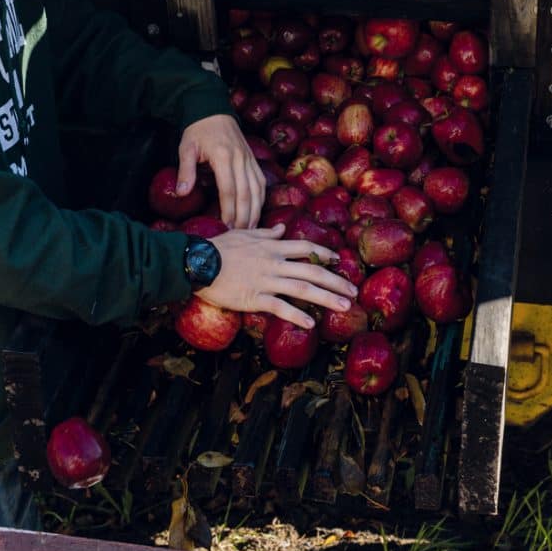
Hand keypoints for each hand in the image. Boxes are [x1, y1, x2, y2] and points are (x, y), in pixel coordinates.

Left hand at [177, 113, 265, 229]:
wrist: (213, 111)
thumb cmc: (198, 131)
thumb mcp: (186, 148)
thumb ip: (185, 171)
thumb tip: (182, 193)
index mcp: (223, 157)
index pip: (228, 189)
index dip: (228, 210)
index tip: (226, 226)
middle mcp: (240, 159)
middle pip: (246, 193)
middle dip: (244, 216)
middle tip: (239, 234)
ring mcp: (249, 159)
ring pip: (257, 189)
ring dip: (255, 210)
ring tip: (251, 228)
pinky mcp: (253, 159)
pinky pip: (261, 181)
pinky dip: (261, 198)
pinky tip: (258, 210)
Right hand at [198, 224, 357, 331]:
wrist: (198, 263)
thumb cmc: (219, 248)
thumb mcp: (245, 234)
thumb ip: (268, 233)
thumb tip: (283, 227)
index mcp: (272, 247)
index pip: (305, 248)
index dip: (324, 254)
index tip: (339, 262)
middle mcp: (274, 262)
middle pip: (312, 270)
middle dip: (335, 281)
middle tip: (353, 291)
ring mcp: (266, 280)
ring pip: (302, 288)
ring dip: (326, 298)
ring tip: (344, 307)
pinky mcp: (255, 297)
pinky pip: (280, 307)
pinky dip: (296, 315)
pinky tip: (311, 323)